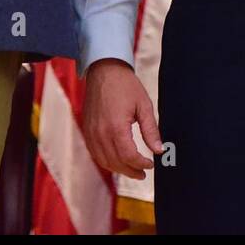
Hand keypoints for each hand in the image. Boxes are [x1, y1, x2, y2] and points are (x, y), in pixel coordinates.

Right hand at [82, 58, 163, 181]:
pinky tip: (117, 161)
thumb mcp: (144, 105)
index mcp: (116, 127)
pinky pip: (95, 153)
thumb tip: (158, 150)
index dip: (141, 164)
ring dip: (118, 169)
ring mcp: (91, 133)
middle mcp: (100, 133)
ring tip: (132, 169)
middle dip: (131, 171)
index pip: (129, 156)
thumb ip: (151, 130)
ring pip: (104, 161)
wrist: (104, 71)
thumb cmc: (125, 85)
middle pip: (116, 162)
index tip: (151, 164)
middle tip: (143, 173)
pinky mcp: (86, 130)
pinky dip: (106, 161)